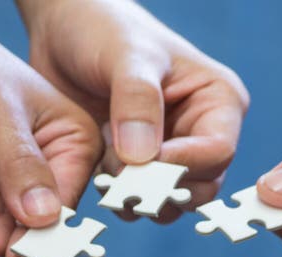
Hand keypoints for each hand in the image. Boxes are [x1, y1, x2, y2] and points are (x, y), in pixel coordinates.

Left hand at [17, 0, 248, 221]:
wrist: (64, 32)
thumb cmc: (103, 28)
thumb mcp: (125, 53)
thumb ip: (136, 100)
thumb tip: (143, 158)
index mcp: (217, 101)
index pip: (217, 152)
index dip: (181, 165)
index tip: (139, 164)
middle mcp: (201, 134)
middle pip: (201, 186)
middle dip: (160, 189)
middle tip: (118, 179)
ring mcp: (171, 156)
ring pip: (172, 202)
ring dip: (138, 199)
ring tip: (105, 172)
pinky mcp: (140, 170)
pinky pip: (140, 201)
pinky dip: (119, 198)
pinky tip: (96, 174)